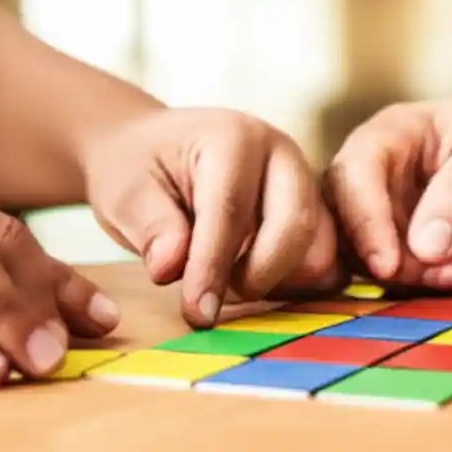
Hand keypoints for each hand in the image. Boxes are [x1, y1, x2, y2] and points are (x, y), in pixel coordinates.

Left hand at [85, 108, 340, 326]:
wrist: (153, 153)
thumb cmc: (138, 171)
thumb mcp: (124, 192)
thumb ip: (151, 227)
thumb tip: (170, 268)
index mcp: (234, 138)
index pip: (231, 210)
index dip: (213, 267)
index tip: (197, 313)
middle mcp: (282, 155)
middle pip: (296, 226)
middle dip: (258, 276)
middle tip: (212, 296)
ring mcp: (306, 185)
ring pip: (319, 251)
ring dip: (278, 282)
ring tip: (229, 280)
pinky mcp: (316, 215)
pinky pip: (327, 265)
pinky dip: (294, 285)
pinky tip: (252, 280)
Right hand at [325, 98, 451, 288]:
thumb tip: (426, 245)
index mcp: (393, 133)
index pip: (354, 175)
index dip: (364, 222)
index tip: (388, 266)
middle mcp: (377, 170)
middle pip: (346, 220)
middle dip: (384, 256)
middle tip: (441, 274)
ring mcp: (386, 207)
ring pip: (362, 252)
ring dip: (403, 275)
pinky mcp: (402, 240)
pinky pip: (389, 269)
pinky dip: (415, 282)